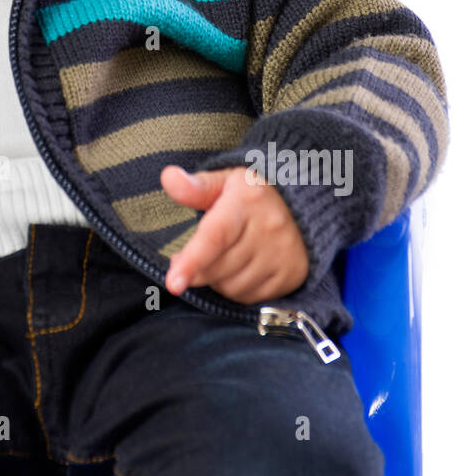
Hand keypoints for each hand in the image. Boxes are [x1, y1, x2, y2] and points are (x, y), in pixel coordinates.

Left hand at [160, 165, 310, 303]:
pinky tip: (238, 270)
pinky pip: (251, 297)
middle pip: (217, 268)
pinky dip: (237, 290)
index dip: (192, 261)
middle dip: (197, 268)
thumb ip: (196, 186)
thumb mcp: (225, 181)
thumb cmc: (254, 192)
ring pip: (231, 288)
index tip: (173, 283)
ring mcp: (282, 255)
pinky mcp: (292, 275)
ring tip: (221, 258)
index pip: (214, 237)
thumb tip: (169, 178)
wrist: (305, 202)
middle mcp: (268, 230)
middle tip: (191, 257)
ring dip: (217, 280)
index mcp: (246, 202)